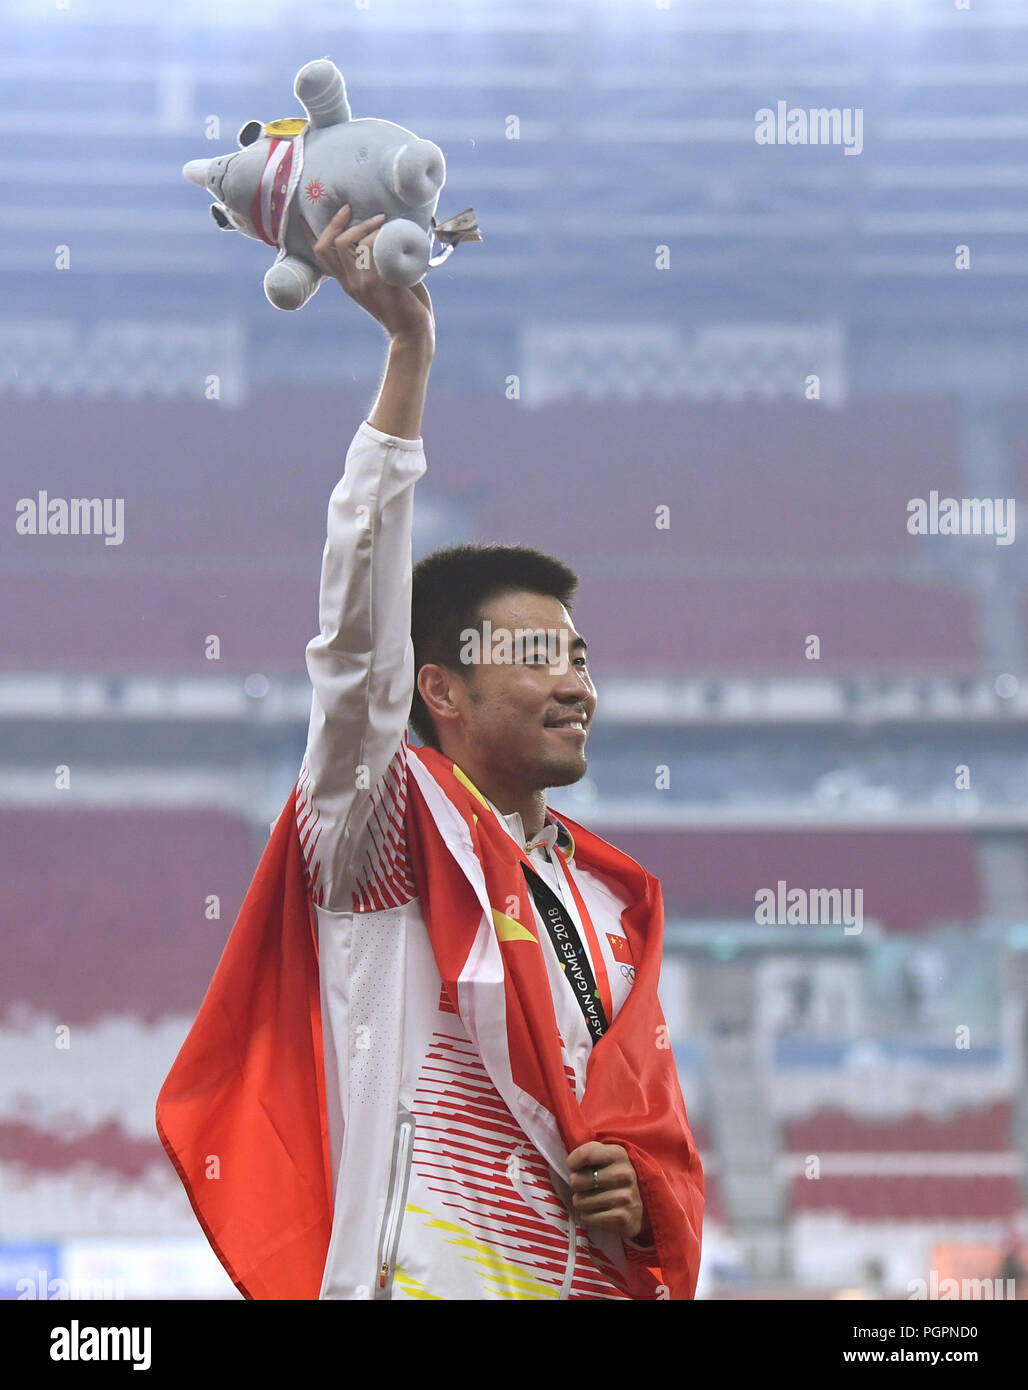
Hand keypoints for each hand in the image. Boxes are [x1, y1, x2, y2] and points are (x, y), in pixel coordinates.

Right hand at [301, 204, 434, 346]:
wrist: (413, 333)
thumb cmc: (407, 307)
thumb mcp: (385, 284)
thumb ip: (379, 265)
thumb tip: (388, 236)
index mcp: (348, 283)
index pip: (322, 258)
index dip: (311, 235)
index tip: (304, 217)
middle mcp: (349, 282)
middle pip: (327, 246)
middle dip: (336, 222)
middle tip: (351, 209)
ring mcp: (360, 282)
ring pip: (344, 243)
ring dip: (363, 225)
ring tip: (382, 218)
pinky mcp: (374, 281)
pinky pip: (368, 247)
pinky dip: (377, 234)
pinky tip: (390, 231)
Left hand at [566, 1141, 650, 1242]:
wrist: (642, 1205)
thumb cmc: (615, 1177)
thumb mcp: (607, 1157)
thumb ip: (589, 1153)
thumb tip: (570, 1166)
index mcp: (618, 1154)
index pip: (585, 1154)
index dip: (573, 1162)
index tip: (575, 1168)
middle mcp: (623, 1174)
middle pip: (577, 1180)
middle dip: (577, 1186)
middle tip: (587, 1187)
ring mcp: (624, 1196)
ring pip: (579, 1201)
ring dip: (583, 1202)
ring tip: (594, 1200)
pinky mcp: (622, 1217)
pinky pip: (587, 1217)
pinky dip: (589, 1216)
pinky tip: (600, 1212)